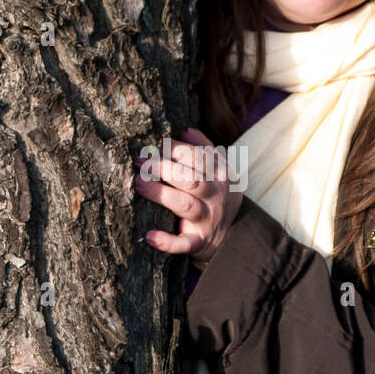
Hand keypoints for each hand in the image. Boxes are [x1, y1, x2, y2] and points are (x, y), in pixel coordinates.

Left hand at [133, 126, 242, 268]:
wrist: (235, 236)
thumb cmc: (216, 195)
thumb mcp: (219, 171)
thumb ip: (205, 149)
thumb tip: (184, 129)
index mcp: (221, 175)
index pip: (200, 157)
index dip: (176, 149)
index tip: (156, 145)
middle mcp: (215, 196)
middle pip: (192, 179)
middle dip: (164, 168)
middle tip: (141, 163)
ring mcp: (207, 220)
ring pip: (185, 205)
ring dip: (161, 194)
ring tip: (139, 185)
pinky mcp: (198, 242)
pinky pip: (183, 244)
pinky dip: (167, 242)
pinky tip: (149, 236)